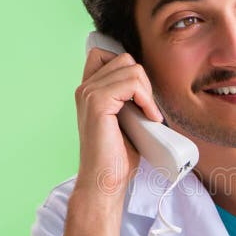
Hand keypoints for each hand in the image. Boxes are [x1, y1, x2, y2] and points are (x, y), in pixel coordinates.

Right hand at [65, 47, 162, 235]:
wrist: (106, 182)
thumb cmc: (118, 156)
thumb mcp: (126, 118)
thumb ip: (129, 97)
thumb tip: (149, 82)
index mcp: (89, 89)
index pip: (107, 54)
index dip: (130, 69)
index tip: (141, 97)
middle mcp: (85, 87)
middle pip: (125, 59)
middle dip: (143, 81)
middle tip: (148, 109)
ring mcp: (89, 93)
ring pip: (131, 68)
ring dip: (148, 92)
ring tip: (149, 115)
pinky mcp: (98, 103)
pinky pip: (132, 83)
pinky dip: (147, 99)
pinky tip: (150, 117)